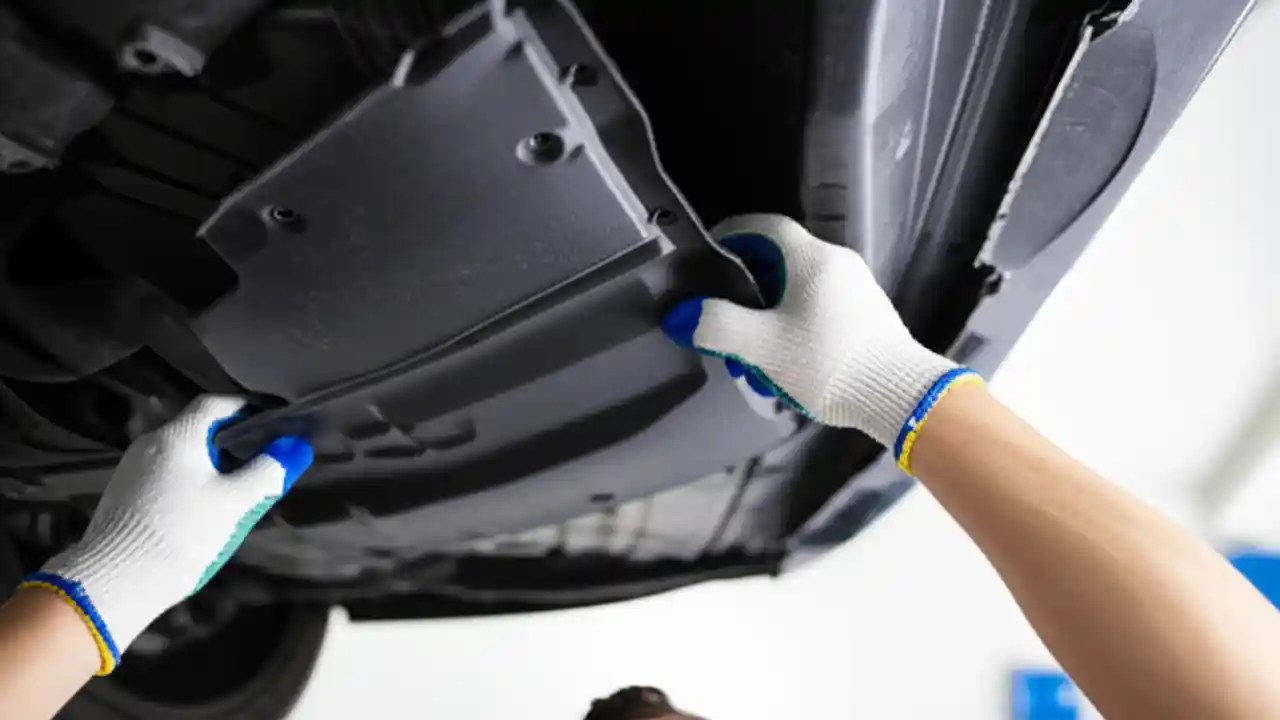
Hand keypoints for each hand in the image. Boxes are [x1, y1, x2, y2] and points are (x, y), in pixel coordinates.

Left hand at [20, 395, 312, 674]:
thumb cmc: (181, 533)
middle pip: (199, 430)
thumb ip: (269, 471)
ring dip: (214, 464)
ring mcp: (132, 471)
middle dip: (235, 440)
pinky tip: (206, 509)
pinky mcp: (124, 497)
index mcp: (176, 436)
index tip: (275, 419)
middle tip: (265, 457)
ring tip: (241, 487)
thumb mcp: (235, 503)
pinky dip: (193, 481)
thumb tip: (296, 446)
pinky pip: (167, 477)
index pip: (216, 404)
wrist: (113, 583)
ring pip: (183, 456)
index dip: (248, 407)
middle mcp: (149, 444)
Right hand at [662, 214, 975, 449]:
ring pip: (797, 293)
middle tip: (723, 318)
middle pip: (778, 263)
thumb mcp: (761, 346)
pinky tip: (785, 367)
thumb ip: (716, 326)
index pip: (764, 226)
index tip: (708, 253)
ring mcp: (856, 293)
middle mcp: (838, 266)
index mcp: (812, 259)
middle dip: (745, 291)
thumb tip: (682, 315)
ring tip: (752, 357)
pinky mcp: (866, 320)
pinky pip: (818, 314)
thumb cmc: (830, 363)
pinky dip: (793, 332)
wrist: (899, 397)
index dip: (732, 234)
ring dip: (768, 319)